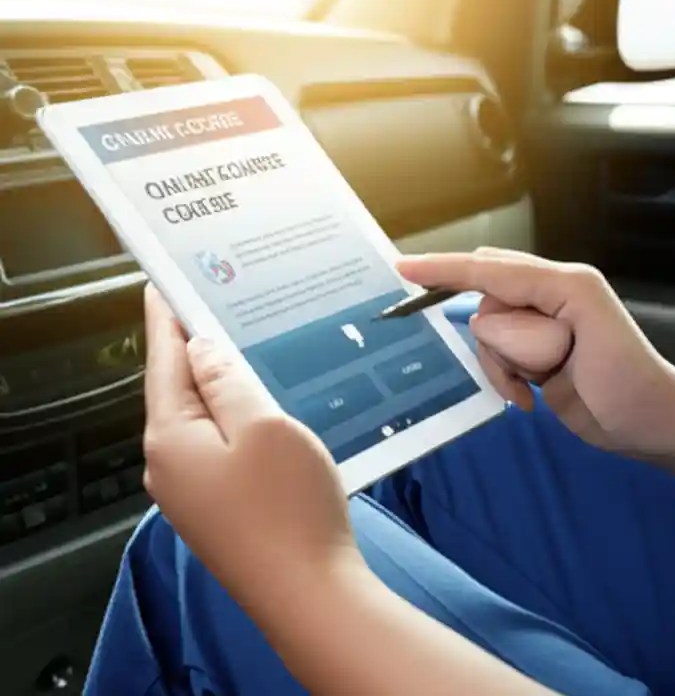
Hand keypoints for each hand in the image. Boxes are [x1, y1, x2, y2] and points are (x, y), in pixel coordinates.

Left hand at [140, 285, 359, 609]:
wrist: (309, 593)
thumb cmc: (290, 509)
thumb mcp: (265, 427)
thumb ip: (230, 383)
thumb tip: (203, 350)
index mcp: (171, 437)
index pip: (164, 360)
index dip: (168, 318)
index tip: (165, 283)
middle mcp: (169, 466)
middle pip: (181, 392)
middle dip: (201, 352)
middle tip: (220, 306)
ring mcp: (193, 494)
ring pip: (205, 423)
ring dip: (227, 390)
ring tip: (251, 352)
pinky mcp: (222, 513)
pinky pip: (223, 452)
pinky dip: (240, 425)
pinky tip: (267, 415)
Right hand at [397, 248, 674, 454]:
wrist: (650, 423)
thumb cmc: (628, 377)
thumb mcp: (581, 332)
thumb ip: (524, 319)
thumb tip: (484, 325)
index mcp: (564, 281)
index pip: (493, 269)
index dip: (446, 268)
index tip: (403, 267)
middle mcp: (551, 297)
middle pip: (485, 301)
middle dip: (493, 338)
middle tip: (526, 368)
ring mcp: (543, 328)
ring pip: (487, 335)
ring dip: (501, 365)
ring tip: (530, 389)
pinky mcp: (539, 357)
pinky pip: (497, 358)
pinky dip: (505, 378)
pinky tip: (530, 397)